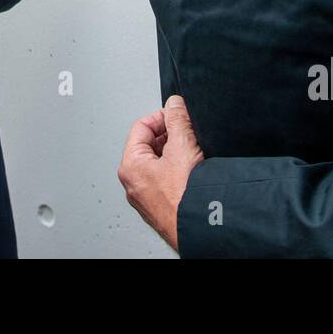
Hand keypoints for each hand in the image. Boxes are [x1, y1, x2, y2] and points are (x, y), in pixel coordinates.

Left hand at [117, 94, 204, 251]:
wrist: (202, 229)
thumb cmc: (186, 199)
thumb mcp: (183, 147)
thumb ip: (177, 120)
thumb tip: (174, 104)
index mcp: (131, 166)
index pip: (141, 127)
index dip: (162, 116)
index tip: (178, 115)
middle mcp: (134, 183)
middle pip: (149, 145)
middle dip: (170, 135)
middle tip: (189, 133)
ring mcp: (146, 197)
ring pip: (160, 163)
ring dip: (176, 153)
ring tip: (194, 154)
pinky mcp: (161, 206)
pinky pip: (166, 179)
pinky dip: (179, 170)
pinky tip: (194, 172)